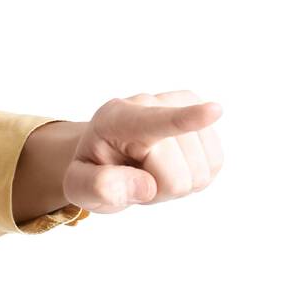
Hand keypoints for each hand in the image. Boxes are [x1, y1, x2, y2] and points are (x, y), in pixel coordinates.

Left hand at [65, 91, 224, 213]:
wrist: (106, 154)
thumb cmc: (92, 170)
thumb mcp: (78, 185)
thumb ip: (98, 186)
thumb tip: (145, 185)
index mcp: (115, 119)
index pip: (155, 121)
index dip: (186, 118)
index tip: (215, 110)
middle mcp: (150, 104)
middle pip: (177, 175)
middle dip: (157, 189)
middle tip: (132, 178)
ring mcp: (181, 108)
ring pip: (200, 172)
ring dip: (176, 185)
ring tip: (149, 171)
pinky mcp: (203, 119)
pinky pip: (214, 165)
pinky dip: (193, 177)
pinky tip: (170, 167)